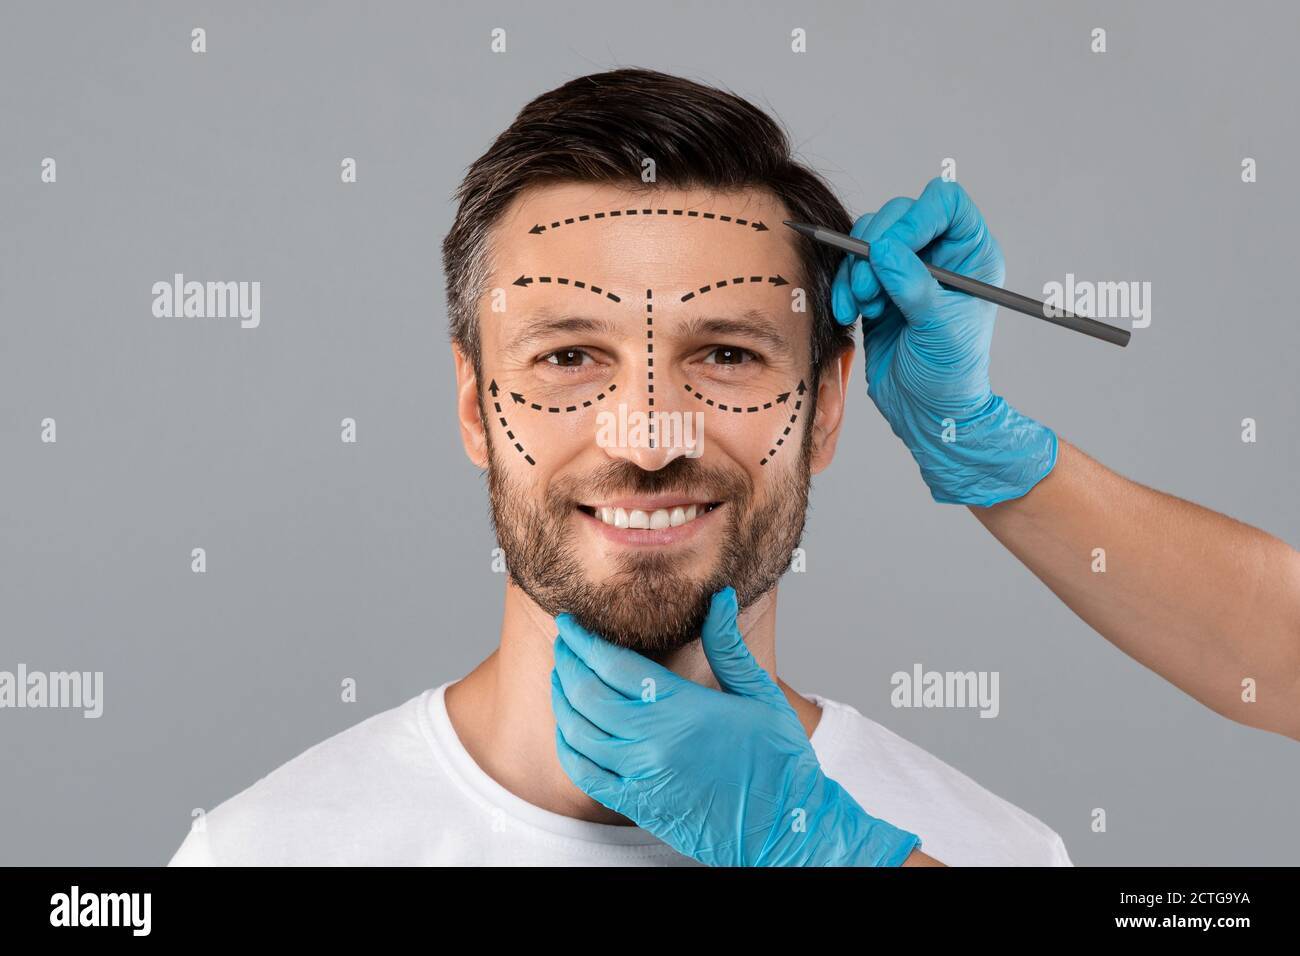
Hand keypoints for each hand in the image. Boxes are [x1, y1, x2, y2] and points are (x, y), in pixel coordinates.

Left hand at [550, 587, 920, 865]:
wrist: (784, 829)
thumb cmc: (777, 761)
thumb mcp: (759, 694)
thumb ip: (729, 646)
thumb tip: (719, 598)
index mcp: (683, 709)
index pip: (612, 665)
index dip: (584, 641)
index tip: (571, 623)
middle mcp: (654, 743)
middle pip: (586, 694)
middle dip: (568, 661)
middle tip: (564, 641)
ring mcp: (641, 777)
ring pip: (578, 731)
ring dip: (562, 699)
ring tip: (562, 676)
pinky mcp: (636, 805)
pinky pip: (584, 773)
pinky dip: (568, 746)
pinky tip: (569, 727)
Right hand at [830, 177, 1057, 505]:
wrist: (925, 412)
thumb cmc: (950, 376)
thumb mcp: (939, 330)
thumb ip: (913, 286)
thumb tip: (882, 249)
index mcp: (971, 255)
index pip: (946, 205)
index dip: (916, 217)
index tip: (890, 248)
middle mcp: (939, 254)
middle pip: (899, 215)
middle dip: (875, 248)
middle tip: (870, 287)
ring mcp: (906, 269)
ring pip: (869, 238)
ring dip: (857, 270)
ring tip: (865, 305)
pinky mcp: (879, 288)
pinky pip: (852, 266)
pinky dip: (846, 285)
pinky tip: (853, 313)